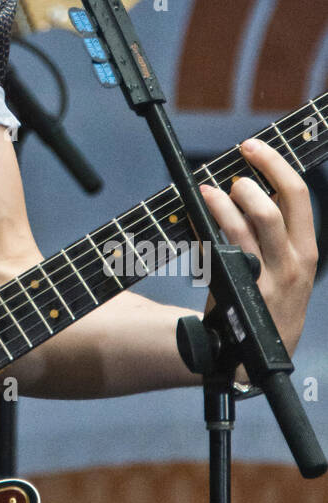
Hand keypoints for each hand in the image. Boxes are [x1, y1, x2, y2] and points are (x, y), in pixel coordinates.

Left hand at [199, 137, 317, 368]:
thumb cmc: (267, 298)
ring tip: (208, 192)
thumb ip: (274, 228)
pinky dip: (206, 231)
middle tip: (230, 178)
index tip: (251, 145)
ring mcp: (266, 281)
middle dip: (247, 184)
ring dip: (222, 204)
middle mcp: (293, 265)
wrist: (253, 356)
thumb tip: (246, 180)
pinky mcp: (239, 294)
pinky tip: (196, 220)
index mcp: (306, 250)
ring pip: (245, 230)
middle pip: (273, 209)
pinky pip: (219, 253)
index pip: (298, 196)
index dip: (274, 164)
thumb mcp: (286, 264)